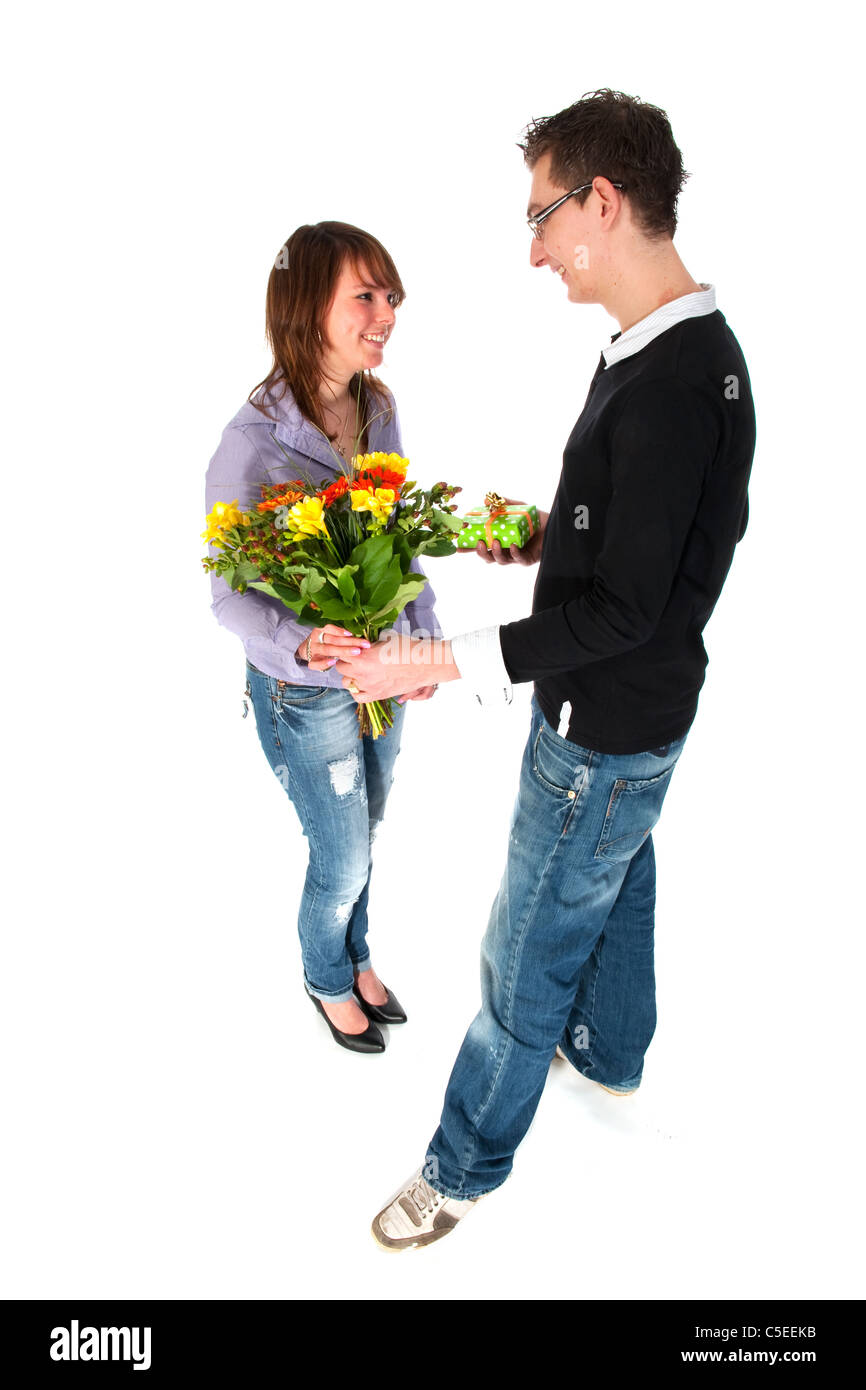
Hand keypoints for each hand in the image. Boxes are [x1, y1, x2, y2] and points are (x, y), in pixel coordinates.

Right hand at [296, 624, 370, 671]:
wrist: (305, 650)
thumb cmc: (323, 643)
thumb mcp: (328, 636)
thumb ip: (339, 635)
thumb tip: (358, 635)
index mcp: (320, 630)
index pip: (332, 629)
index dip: (342, 631)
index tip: (354, 634)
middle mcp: (316, 639)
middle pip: (334, 640)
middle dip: (350, 642)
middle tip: (364, 645)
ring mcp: (313, 650)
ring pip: (328, 650)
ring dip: (343, 651)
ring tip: (356, 652)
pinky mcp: (311, 661)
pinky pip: (316, 663)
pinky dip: (324, 663)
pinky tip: (333, 662)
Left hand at [337, 638, 457, 701]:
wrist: (424, 663)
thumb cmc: (407, 648)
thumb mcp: (385, 639)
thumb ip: (369, 644)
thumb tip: (359, 644)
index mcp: (362, 656)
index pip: (341, 652)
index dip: (345, 649)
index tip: (350, 648)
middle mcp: (362, 672)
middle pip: (340, 668)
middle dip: (345, 662)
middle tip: (354, 659)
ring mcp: (369, 686)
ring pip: (347, 683)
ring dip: (351, 677)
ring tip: (360, 671)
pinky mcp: (377, 695)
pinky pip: (357, 697)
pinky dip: (357, 692)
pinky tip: (364, 685)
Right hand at [458, 500, 547, 565]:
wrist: (555, 524)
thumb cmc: (534, 518)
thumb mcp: (517, 508)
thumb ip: (502, 503)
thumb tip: (485, 499)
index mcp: (499, 540)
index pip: (481, 546)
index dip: (469, 548)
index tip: (458, 547)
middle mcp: (506, 550)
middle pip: (488, 557)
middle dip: (481, 553)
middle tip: (480, 543)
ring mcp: (516, 556)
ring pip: (501, 560)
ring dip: (496, 553)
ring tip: (494, 542)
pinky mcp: (528, 559)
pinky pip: (519, 559)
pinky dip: (514, 553)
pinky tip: (513, 546)